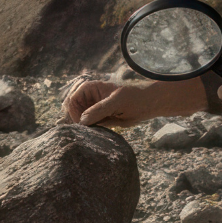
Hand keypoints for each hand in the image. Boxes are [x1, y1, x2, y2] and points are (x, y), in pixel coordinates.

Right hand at [60, 76, 206, 126]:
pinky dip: (91, 131)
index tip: (83, 125)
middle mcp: (89, 98)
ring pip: (80, 120)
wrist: (149, 104)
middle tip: (87, 132)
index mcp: (89, 88)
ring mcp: (94, 109)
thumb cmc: (134, 97)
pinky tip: (99, 134)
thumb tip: (82, 121)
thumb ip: (99, 110)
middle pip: (73, 112)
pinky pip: (90, 126)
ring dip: (85, 128)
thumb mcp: (116, 101)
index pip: (72, 101)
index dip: (74, 114)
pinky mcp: (100, 118)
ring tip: (95, 133)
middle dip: (78, 122)